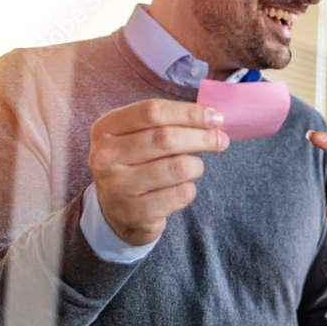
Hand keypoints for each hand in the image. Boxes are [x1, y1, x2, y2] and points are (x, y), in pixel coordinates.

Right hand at [88, 99, 228, 246]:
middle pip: (167, 138)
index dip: (189, 113)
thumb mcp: (138, 137)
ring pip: (178, 166)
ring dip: (196, 165)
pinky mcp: (134, 213)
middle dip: (202, 137)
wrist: (117, 213)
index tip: (216, 117)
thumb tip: (214, 119)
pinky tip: (180, 188)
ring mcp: (117, 186)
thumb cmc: (136, 165)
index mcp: (106, 129)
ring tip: (194, 167)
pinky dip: (189, 189)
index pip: (152, 111)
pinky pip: (180, 194)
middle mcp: (105, 156)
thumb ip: (168, 123)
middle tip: (221, 140)